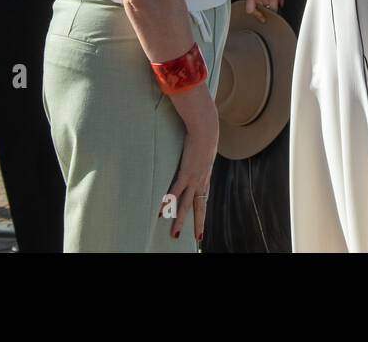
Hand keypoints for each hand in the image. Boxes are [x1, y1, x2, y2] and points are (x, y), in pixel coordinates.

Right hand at [165, 87, 218, 241]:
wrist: (206, 129)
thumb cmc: (204, 135)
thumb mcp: (204, 148)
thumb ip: (199, 153)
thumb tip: (195, 151)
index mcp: (205, 176)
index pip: (204, 198)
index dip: (202, 212)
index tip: (202, 223)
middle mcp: (201, 181)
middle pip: (199, 206)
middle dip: (198, 223)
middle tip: (198, 238)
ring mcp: (194, 179)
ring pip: (186, 204)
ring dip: (179, 219)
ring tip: (174, 233)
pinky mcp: (185, 173)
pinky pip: (175, 192)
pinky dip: (168, 203)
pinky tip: (161, 212)